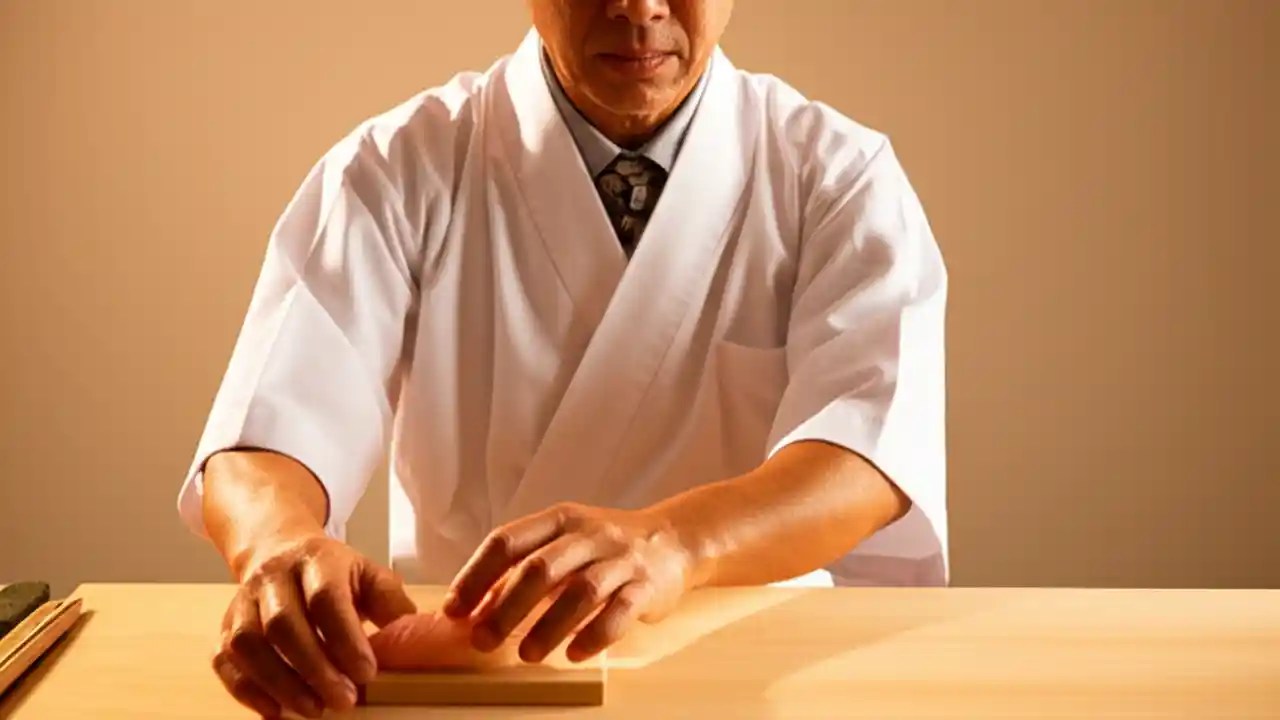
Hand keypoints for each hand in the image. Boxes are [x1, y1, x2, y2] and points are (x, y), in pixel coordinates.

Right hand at [211, 532, 416, 718]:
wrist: (280, 550)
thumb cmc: (334, 573)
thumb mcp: (369, 575)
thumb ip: (391, 605)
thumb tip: (411, 643)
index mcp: (317, 559)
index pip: (326, 599)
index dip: (345, 639)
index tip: (368, 674)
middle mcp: (274, 576)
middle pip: (283, 624)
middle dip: (314, 669)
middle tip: (345, 701)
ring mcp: (243, 600)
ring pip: (248, 644)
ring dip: (280, 684)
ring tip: (315, 710)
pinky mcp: (226, 624)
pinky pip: (225, 660)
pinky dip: (247, 691)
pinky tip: (277, 712)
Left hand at [442, 502, 696, 663]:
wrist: (674, 539)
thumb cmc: (604, 548)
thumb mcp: (564, 544)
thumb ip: (523, 569)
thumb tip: (476, 607)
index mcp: (560, 519)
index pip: (508, 541)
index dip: (476, 575)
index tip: (455, 610)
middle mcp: (589, 534)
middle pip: (540, 569)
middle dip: (506, 607)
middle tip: (483, 641)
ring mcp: (620, 559)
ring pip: (580, 592)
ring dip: (548, 626)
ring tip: (527, 656)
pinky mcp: (648, 585)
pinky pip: (620, 611)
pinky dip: (594, 635)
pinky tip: (574, 654)